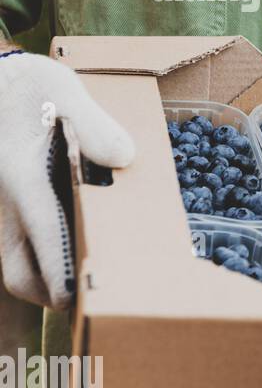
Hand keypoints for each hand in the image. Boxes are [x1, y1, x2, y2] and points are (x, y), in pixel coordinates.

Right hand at [0, 51, 134, 307]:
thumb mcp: (62, 90)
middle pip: (19, 272)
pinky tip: (70, 248)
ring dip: (43, 279)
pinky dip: (35, 257)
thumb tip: (123, 158)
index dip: (62, 276)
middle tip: (89, 301)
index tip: (80, 302)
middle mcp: (2, 201)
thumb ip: (94, 126)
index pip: (44, 239)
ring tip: (83, 282)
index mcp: (21, 179)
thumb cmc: (23, 85)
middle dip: (51, 295)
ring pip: (12, 262)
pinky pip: (13, 242)